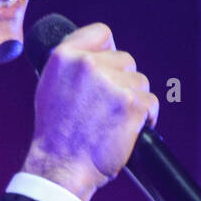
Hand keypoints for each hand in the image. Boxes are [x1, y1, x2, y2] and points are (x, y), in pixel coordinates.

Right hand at [22, 22, 158, 200]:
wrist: (61, 167)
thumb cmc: (55, 133)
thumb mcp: (50, 86)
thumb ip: (71, 65)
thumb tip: (96, 55)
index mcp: (64, 57)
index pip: (101, 33)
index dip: (109, 50)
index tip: (109, 67)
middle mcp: (88, 65)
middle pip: (125, 60)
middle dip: (122, 81)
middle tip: (107, 107)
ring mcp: (111, 83)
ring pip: (140, 82)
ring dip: (133, 100)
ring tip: (114, 121)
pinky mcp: (131, 104)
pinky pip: (151, 102)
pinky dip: (146, 117)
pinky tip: (128, 129)